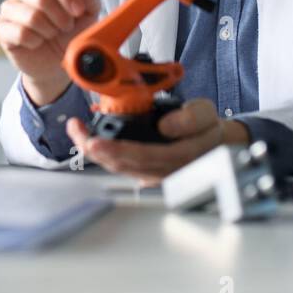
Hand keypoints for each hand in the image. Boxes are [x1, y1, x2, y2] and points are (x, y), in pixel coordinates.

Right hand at [0, 0, 100, 104]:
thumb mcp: (88, 12)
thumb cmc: (70, 31)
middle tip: (66, 26)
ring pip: (31, 16)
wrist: (57, 61)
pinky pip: (20, 33)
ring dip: (49, 30)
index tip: (79, 11)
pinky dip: (35, 41)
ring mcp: (8, 8)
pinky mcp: (0, 28)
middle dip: (60, 16)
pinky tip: (38, 42)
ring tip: (52, 34)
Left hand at [66, 98, 251, 184]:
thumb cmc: (208, 130)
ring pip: (119, 168)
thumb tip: (165, 126)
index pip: (144, 156)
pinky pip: (120, 167)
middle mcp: (163, 172)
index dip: (116, 150)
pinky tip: (91, 141)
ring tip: (78, 132)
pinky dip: (103, 155)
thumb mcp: (205, 115)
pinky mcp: (145, 174)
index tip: (96, 142)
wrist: (215, 145)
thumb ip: (189, 119)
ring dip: (95, 152)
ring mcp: (153, 176)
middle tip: (77, 132)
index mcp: (179, 157)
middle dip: (96, 149)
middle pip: (124, 165)